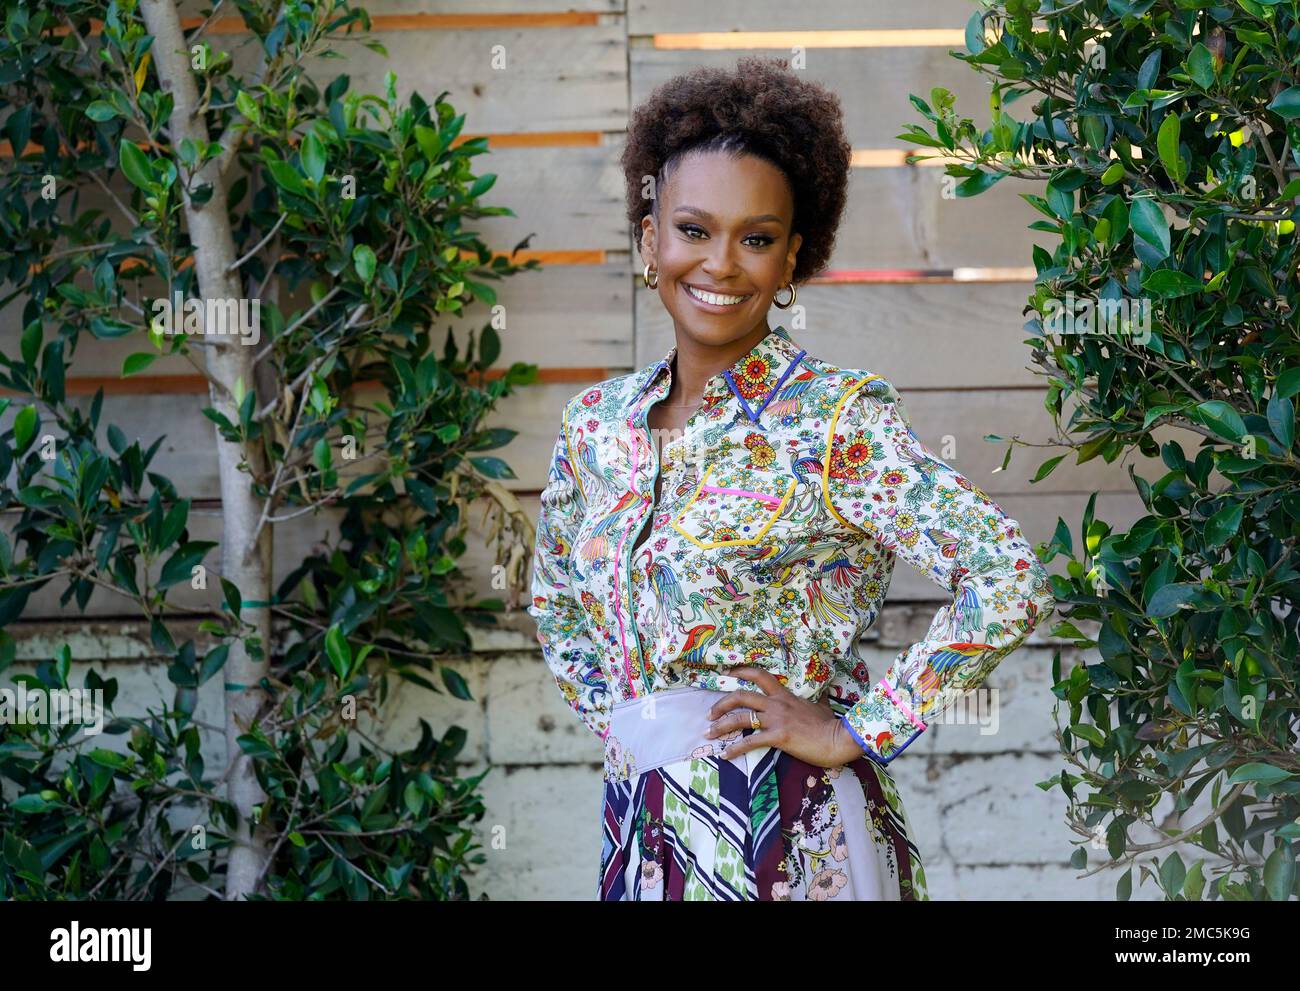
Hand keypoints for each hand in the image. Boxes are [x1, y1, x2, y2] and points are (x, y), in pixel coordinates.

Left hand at [703, 665, 866, 768]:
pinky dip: (734, 748)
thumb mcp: (821, 707)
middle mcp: (777, 704)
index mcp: (785, 695)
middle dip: (721, 704)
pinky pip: (750, 741)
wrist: (838, 739)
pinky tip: (725, 754)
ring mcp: (776, 719)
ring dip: (721, 725)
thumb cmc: (830, 725)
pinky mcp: (778, 736)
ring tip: (709, 733)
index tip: (727, 673)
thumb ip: (815, 700)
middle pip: (741, 696)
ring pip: (740, 717)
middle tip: (709, 713)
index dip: (741, 672)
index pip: (760, 676)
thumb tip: (822, 695)